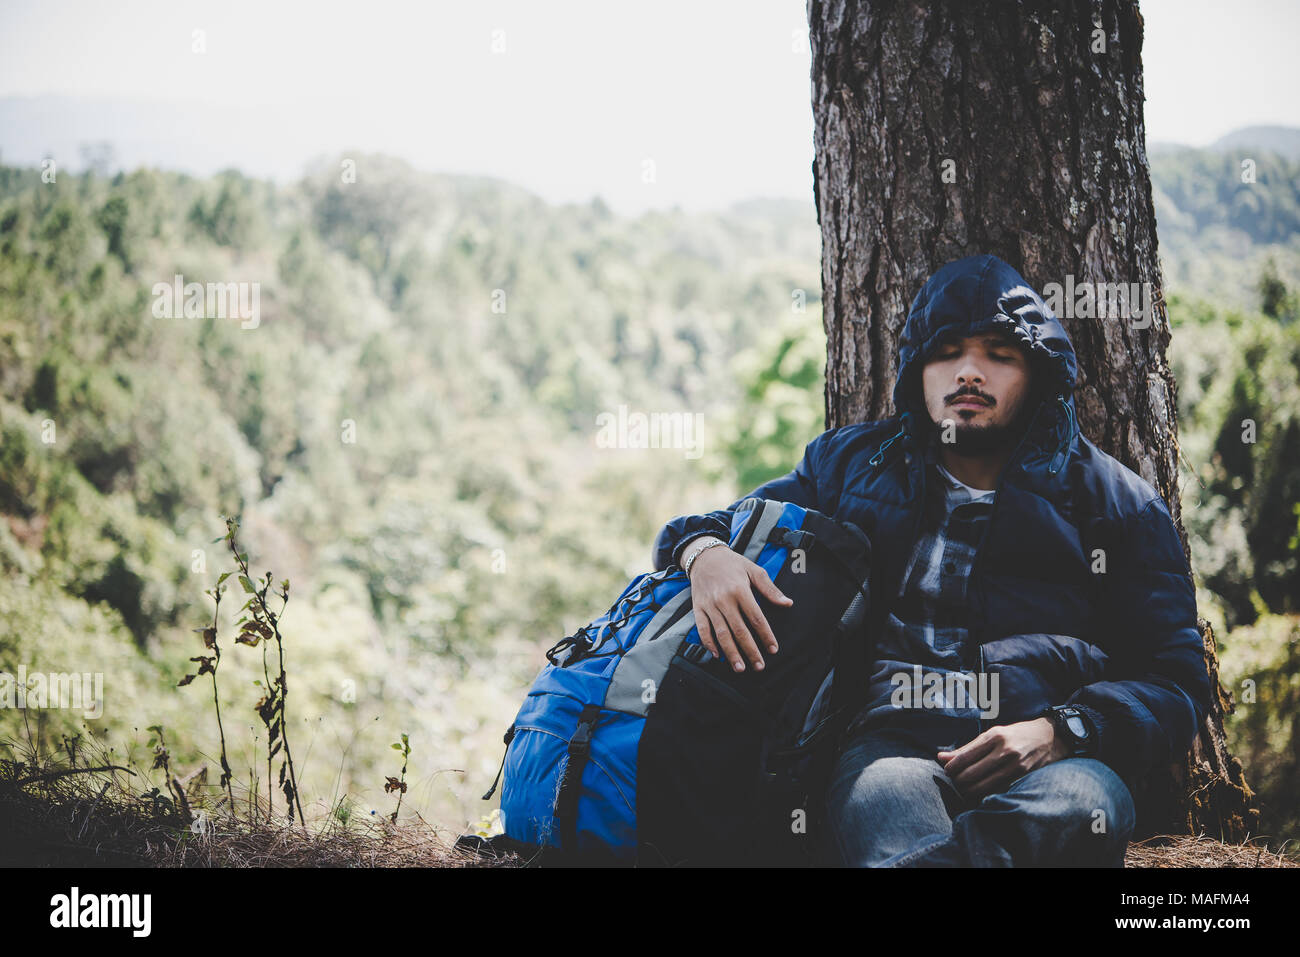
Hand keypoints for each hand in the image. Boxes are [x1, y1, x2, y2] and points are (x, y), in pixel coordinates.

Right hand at [685, 538, 791, 672]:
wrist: (704, 556)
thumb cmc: (732, 564)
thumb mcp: (754, 570)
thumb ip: (770, 589)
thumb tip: (787, 603)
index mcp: (740, 590)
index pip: (756, 618)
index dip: (765, 635)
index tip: (773, 649)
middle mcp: (724, 599)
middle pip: (739, 630)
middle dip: (750, 650)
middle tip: (759, 666)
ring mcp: (709, 605)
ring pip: (721, 633)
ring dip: (731, 652)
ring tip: (740, 667)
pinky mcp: (698, 608)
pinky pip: (702, 629)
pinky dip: (708, 643)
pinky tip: (717, 654)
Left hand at [935, 717, 1065, 800]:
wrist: (1050, 738)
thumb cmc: (1017, 734)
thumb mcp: (993, 734)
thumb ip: (967, 748)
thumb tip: (941, 758)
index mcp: (994, 736)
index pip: (964, 757)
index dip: (951, 768)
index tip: (946, 771)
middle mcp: (1004, 751)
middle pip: (970, 774)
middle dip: (957, 781)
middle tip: (954, 782)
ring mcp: (1014, 766)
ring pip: (982, 786)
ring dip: (968, 791)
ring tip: (964, 789)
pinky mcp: (1021, 777)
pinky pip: (996, 790)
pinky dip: (983, 793)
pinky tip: (979, 792)